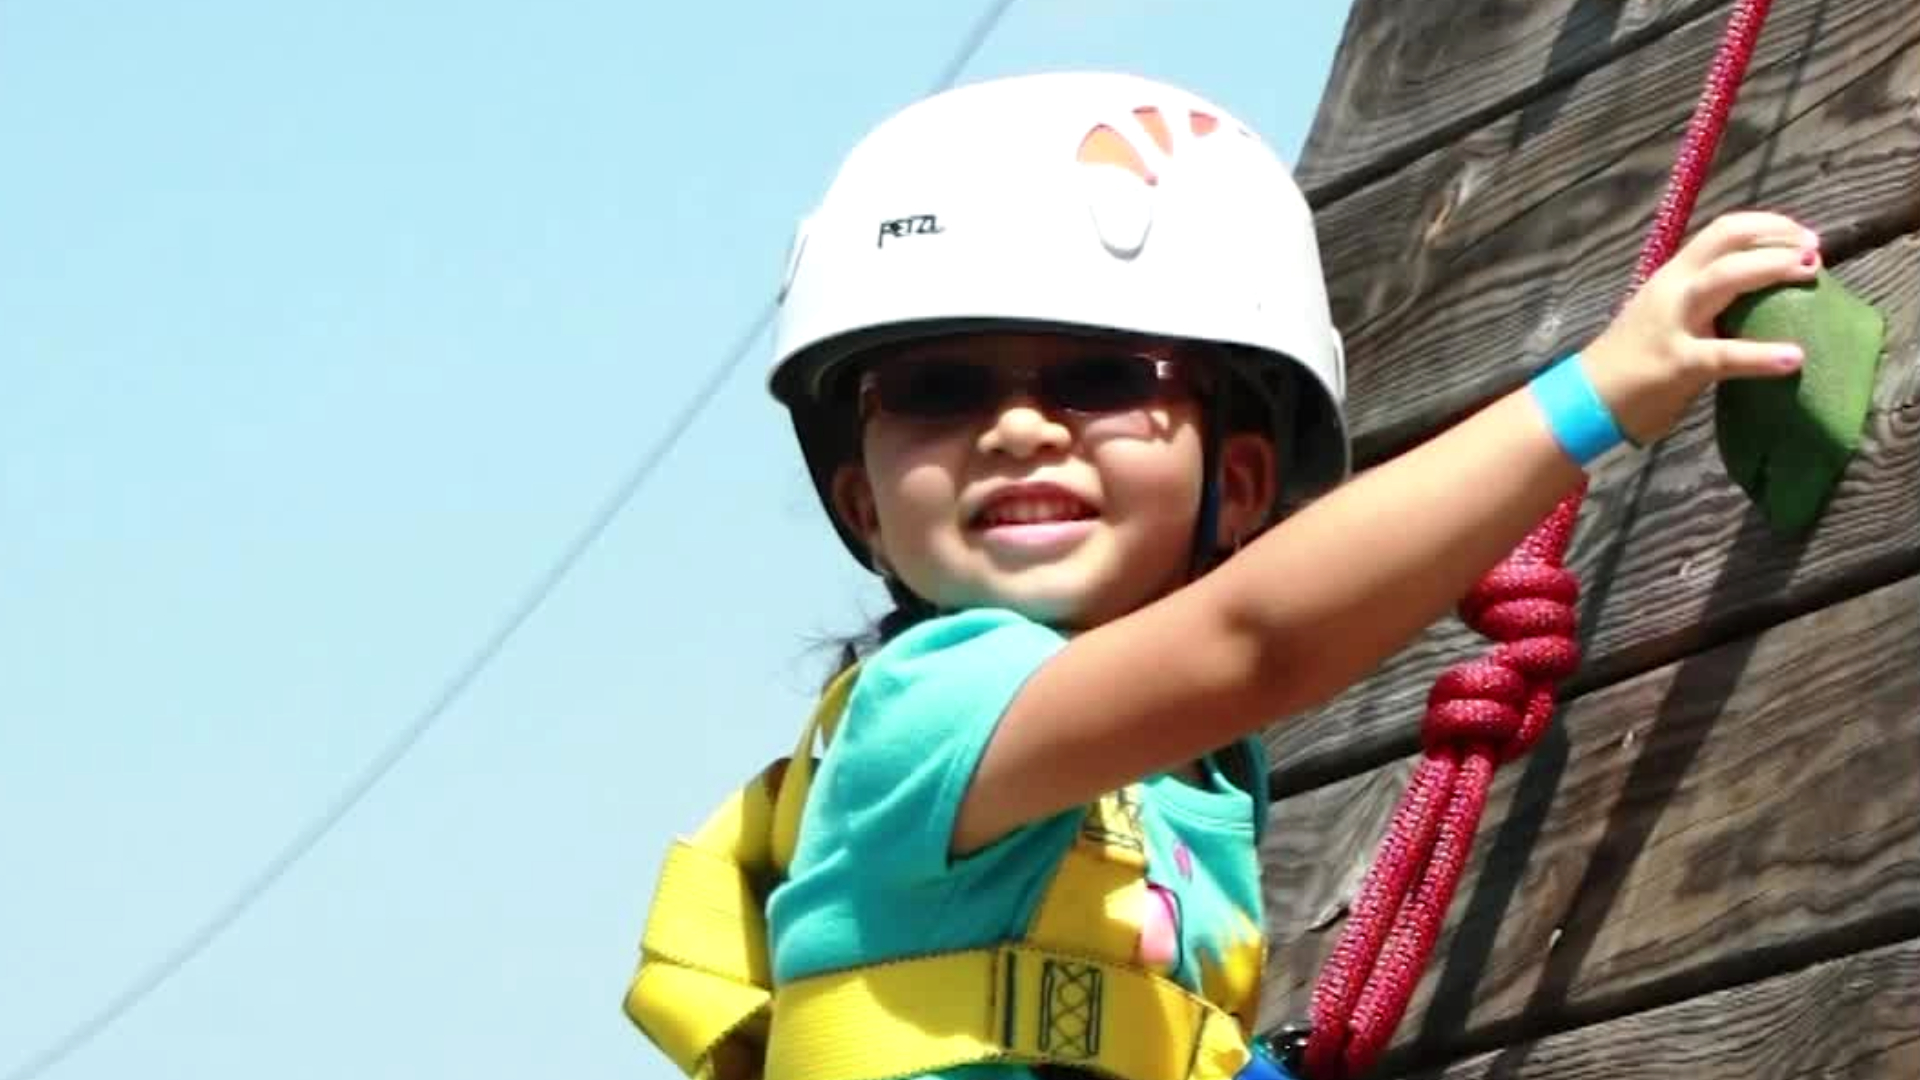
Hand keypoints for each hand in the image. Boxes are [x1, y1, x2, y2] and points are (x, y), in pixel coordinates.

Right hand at [1582, 211, 1820, 443]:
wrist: (1586, 399)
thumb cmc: (1632, 359)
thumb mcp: (1666, 314)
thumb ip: (1705, 302)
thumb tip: (1761, 298)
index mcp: (1673, 276)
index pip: (1724, 231)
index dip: (1769, 225)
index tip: (1803, 237)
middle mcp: (1673, 289)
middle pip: (1727, 241)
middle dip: (1778, 238)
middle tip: (1814, 251)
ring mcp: (1674, 324)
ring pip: (1724, 278)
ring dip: (1770, 268)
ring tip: (1809, 273)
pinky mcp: (1677, 364)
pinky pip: (1724, 355)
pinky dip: (1761, 355)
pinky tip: (1792, 358)